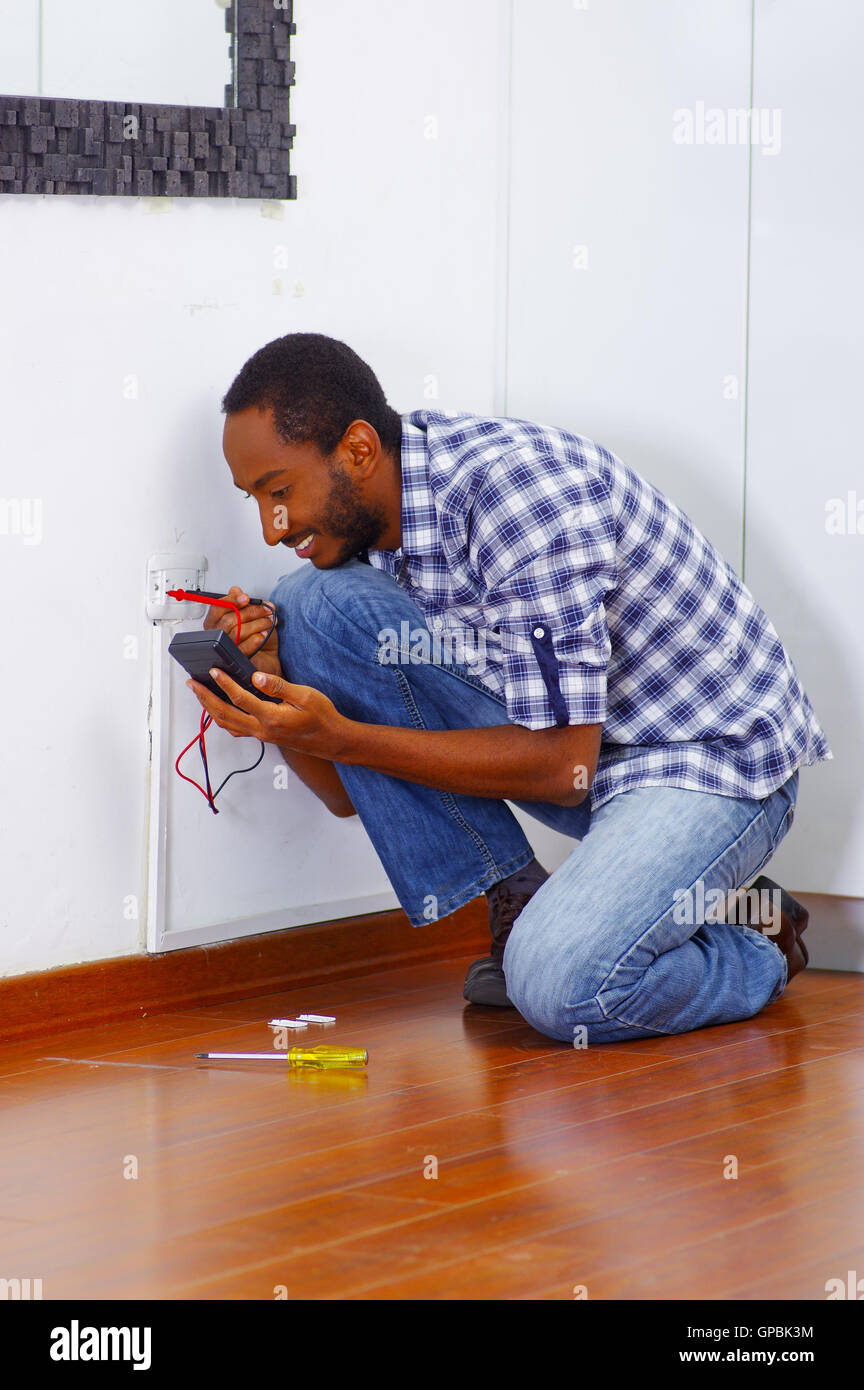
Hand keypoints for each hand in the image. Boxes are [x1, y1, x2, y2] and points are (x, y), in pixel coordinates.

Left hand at [185, 667, 351, 758]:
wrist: (332, 740)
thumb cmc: (322, 717)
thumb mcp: (306, 696)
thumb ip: (279, 686)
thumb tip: (256, 676)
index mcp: (272, 718)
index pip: (241, 699)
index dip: (225, 683)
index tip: (214, 670)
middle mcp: (262, 730)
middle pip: (224, 714)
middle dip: (205, 698)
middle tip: (192, 684)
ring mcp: (261, 735)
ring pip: (227, 724)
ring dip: (210, 709)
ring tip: (200, 694)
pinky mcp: (264, 736)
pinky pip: (236, 730)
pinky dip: (222, 719)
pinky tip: (219, 710)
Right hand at [203, 584, 281, 678]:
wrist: (268, 657)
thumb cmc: (257, 637)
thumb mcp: (251, 615)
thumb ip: (242, 602)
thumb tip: (236, 590)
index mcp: (215, 622)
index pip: (217, 608)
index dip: (231, 600)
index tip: (246, 597)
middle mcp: (217, 636)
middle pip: (228, 620)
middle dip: (251, 612)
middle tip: (266, 609)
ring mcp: (225, 649)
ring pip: (237, 632)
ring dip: (257, 623)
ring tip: (269, 621)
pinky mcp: (235, 660)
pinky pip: (243, 648)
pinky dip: (256, 638)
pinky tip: (264, 634)